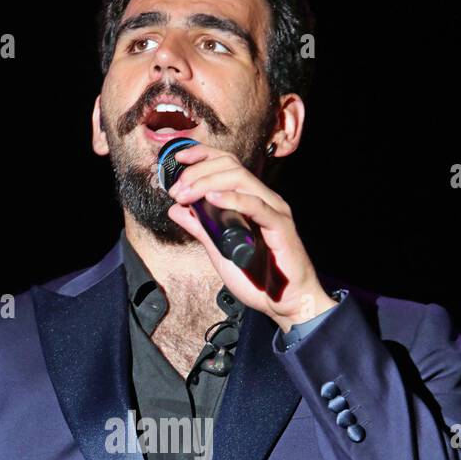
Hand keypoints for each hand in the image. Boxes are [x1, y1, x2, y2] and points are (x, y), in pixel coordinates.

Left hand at [165, 143, 336, 331]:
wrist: (284, 305)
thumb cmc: (257, 279)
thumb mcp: (219, 251)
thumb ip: (200, 228)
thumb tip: (176, 209)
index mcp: (251, 200)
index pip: (227, 164)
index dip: (202, 155)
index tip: (176, 158)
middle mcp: (264, 199)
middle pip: (231, 166)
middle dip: (198, 171)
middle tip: (175, 189)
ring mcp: (274, 210)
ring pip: (241, 179)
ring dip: (207, 182)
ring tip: (185, 194)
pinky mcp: (281, 226)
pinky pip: (256, 206)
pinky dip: (232, 198)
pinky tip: (211, 198)